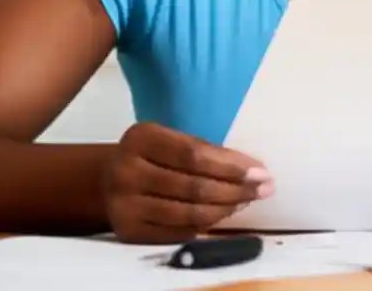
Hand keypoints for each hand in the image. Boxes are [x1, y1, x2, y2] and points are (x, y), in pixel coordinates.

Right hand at [102, 122, 272, 242]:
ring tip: (245, 202)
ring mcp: (125, 205)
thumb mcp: (170, 140)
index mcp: (141, 138)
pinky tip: (222, 216)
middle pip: (193, 186)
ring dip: (225, 209)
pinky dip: (206, 226)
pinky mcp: (129, 232)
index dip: (231, 166)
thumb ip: (205, 151)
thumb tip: (254, 171)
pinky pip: (179, 233)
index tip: (261, 172)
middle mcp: (127, 171)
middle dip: (236, 190)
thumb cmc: (152, 155)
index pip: (193, 154)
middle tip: (264, 190)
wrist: (107, 179)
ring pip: (189, 214)